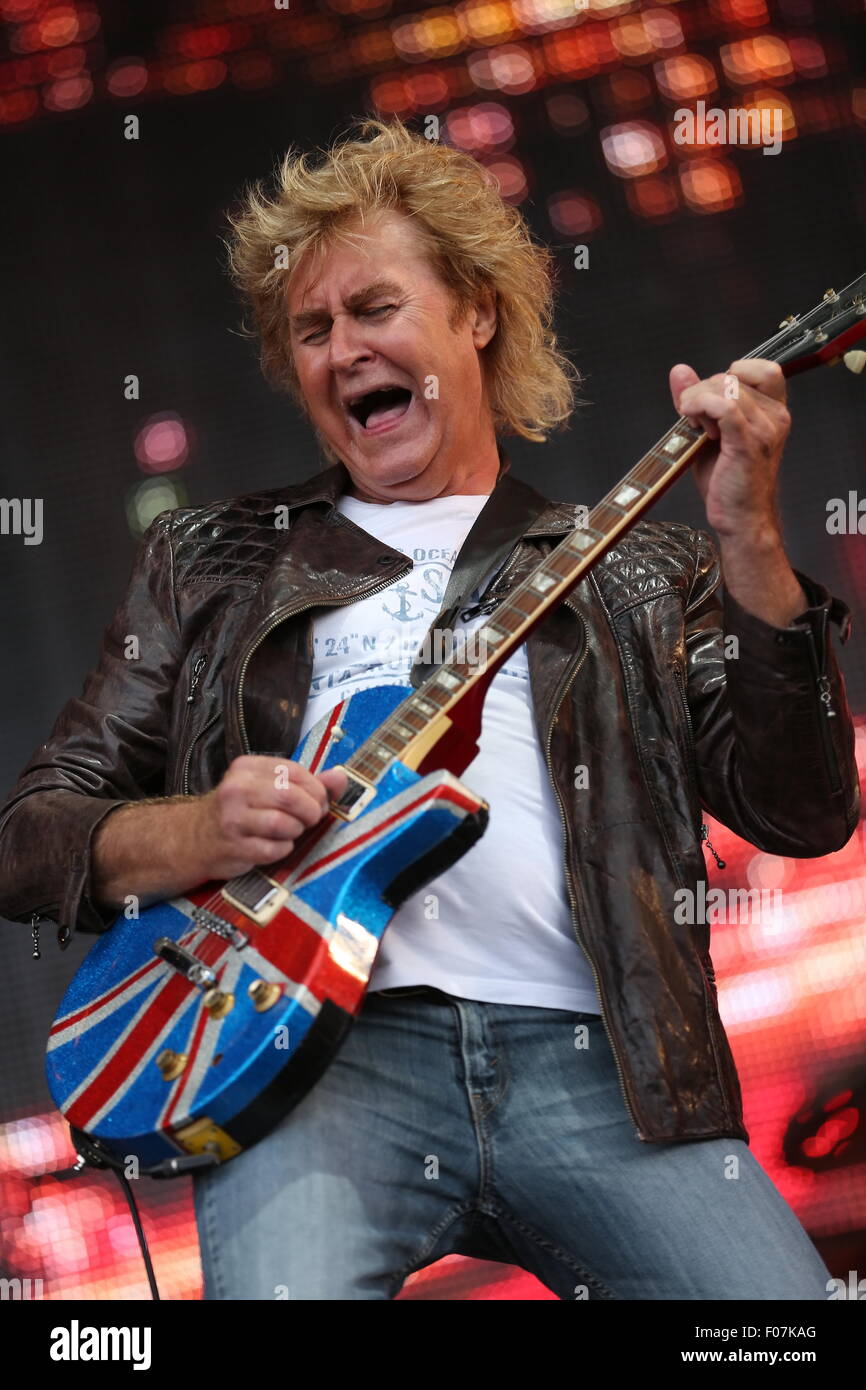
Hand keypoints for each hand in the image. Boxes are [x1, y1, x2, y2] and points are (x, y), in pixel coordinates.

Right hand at [190, 755, 347, 879]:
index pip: (295, 771)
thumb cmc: (240, 811)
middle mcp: (236, 788)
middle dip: (310, 812)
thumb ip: (307, 782)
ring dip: (295, 831)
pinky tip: (273, 846)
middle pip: (291, 797)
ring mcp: (232, 818)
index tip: (318, 802)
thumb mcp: (268, 788)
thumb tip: (341, 777)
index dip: (316, 789)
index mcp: (247, 767)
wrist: (194, 839)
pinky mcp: (233, 846)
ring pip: (283, 824)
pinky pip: (273, 849)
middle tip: (310, 820)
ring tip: (289, 832)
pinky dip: (282, 850)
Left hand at [669, 359, 791, 543]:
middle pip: (733, 376)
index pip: (762, 368)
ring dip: (697, 400)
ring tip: (693, 424)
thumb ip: (697, 399)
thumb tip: (679, 370)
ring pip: (726, 387)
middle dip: (702, 390)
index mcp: (773, 411)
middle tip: (693, 418)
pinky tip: (690, 419)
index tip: (711, 399)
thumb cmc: (728, 483)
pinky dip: (699, 405)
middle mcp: (775, 416)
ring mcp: (765, 429)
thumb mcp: (709, 434)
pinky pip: (724, 406)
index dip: (731, 374)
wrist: (741, 520)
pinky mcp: (748, 443)